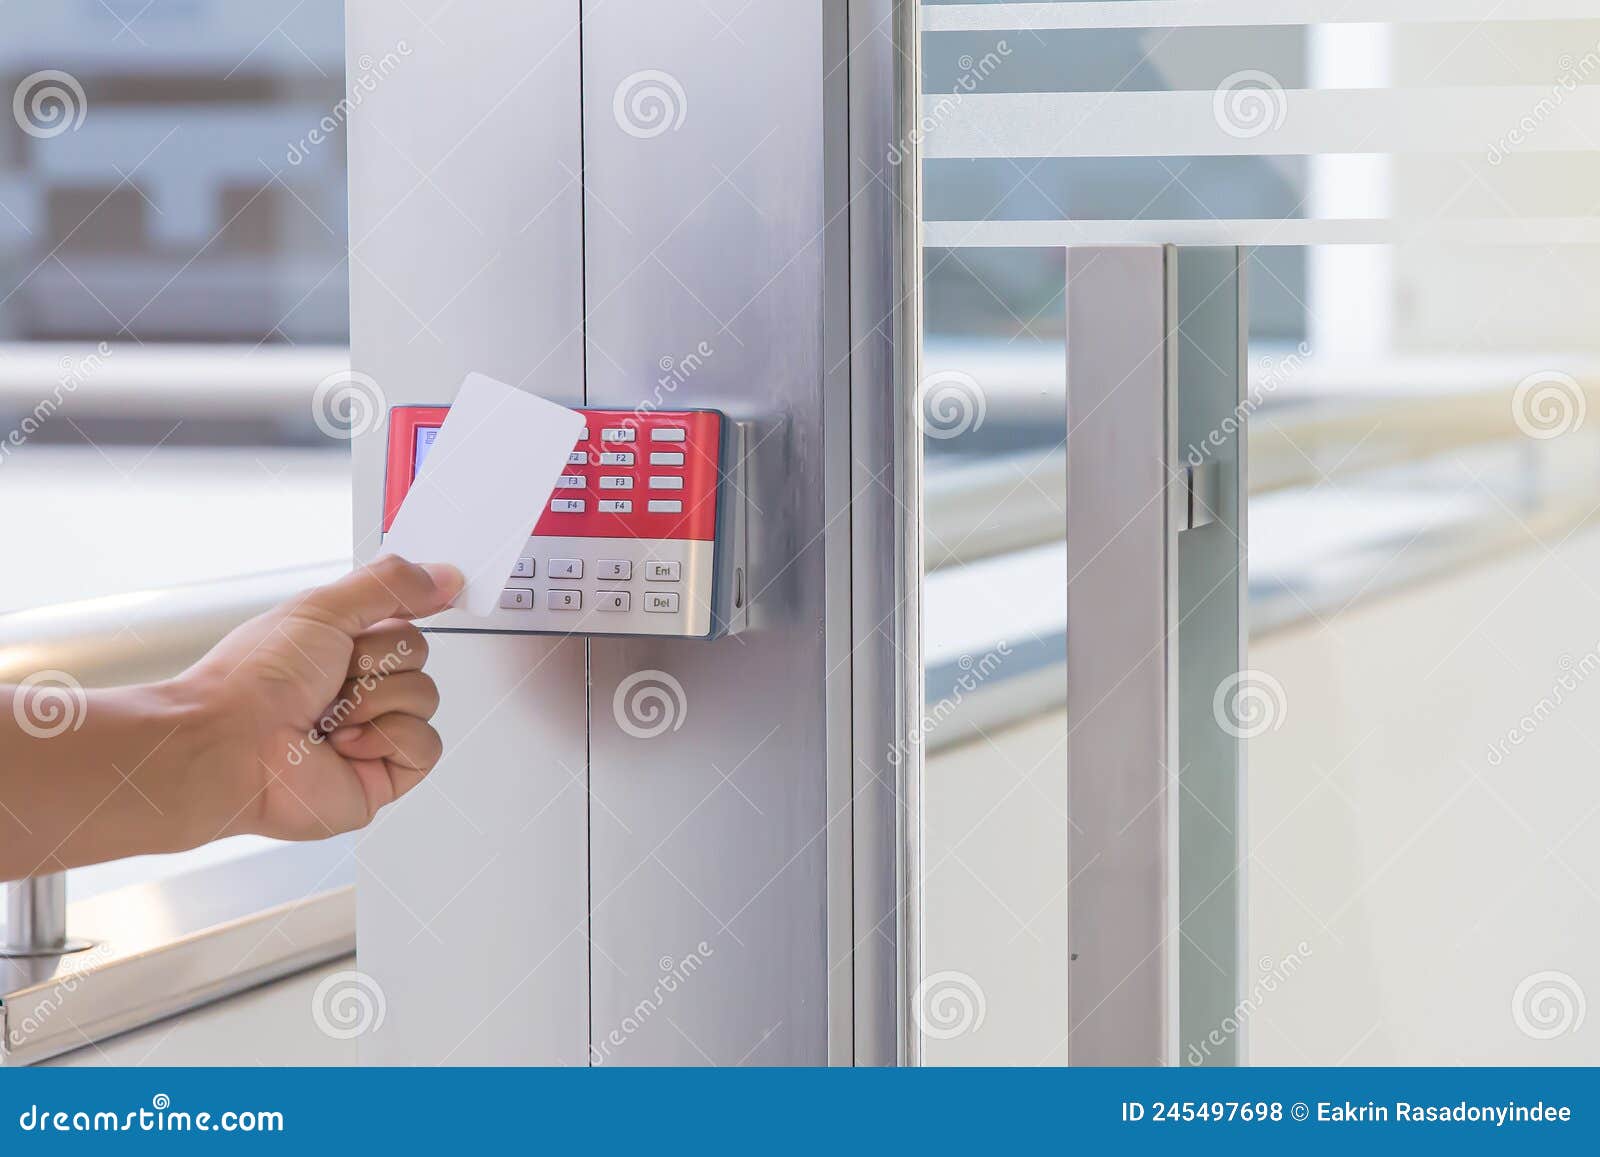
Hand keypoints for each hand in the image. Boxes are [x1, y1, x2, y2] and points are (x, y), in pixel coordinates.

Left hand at [181, 556, 463, 841]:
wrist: (231, 747)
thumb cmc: (254, 682)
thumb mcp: (323, 608)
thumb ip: (390, 584)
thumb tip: (445, 577)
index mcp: (340, 647)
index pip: (404, 619)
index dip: (408, 612)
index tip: (425, 599)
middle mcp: (357, 688)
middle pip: (419, 656)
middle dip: (379, 661)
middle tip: (336, 675)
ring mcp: (372, 731)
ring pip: (426, 698)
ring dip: (378, 700)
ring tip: (332, 715)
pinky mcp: (383, 774)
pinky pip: (427, 745)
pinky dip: (387, 738)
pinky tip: (346, 743)